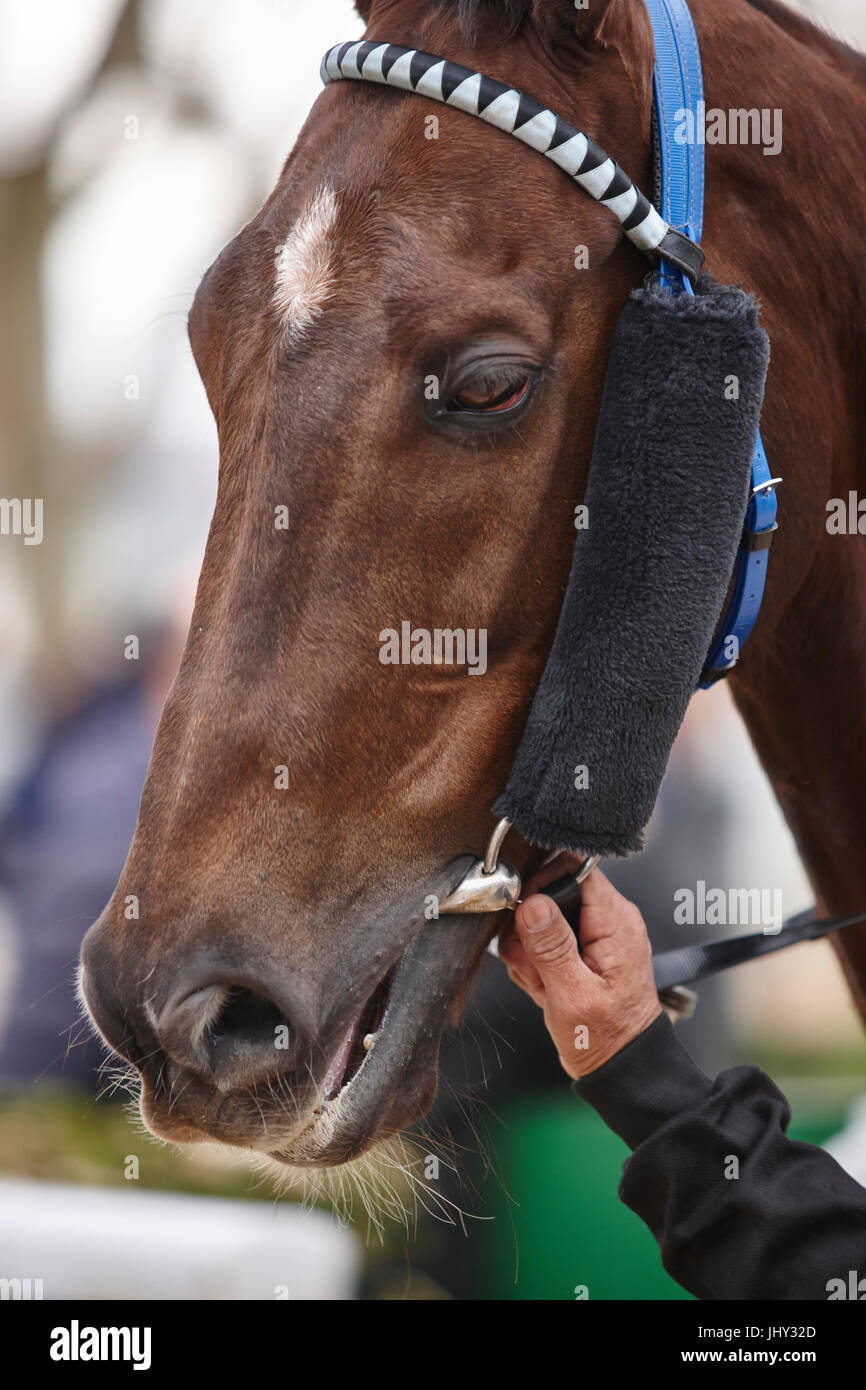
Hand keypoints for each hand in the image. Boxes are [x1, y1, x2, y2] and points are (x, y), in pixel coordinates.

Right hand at [498, 854, 661, 1078]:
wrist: (621, 1068)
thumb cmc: (607, 1038)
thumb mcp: (572, 994)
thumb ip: (551, 947)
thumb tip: (532, 904)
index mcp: (614, 921)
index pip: (574, 867)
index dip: (541, 884)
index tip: (522, 914)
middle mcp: (607, 920)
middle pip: (551, 892)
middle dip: (528, 928)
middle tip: (531, 964)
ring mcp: (594, 935)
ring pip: (541, 918)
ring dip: (529, 952)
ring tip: (541, 982)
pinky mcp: (581, 950)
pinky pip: (545, 940)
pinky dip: (535, 964)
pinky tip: (544, 986)